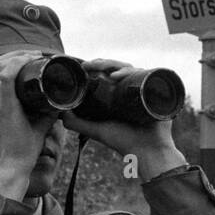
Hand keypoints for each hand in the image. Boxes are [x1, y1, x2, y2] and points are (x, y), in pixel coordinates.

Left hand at [0, 51, 60, 200]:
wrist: (8, 168)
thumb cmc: (25, 152)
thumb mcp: (42, 129)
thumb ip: (50, 111)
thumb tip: (59, 98)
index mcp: (5, 108)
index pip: (5, 72)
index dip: (19, 59)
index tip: (34, 56)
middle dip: (12, 55)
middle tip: (29, 55)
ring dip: (1, 60)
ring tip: (18, 59)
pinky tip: (6, 71)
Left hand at [60, 58, 185, 180]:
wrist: (148, 151)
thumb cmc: (125, 142)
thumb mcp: (97, 131)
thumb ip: (78, 123)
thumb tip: (60, 113)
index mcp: (118, 95)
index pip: (107, 72)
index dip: (96, 66)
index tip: (84, 66)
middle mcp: (130, 90)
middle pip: (118, 67)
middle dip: (103, 64)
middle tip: (90, 66)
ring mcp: (143, 89)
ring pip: (130, 68)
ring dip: (116, 66)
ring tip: (107, 73)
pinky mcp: (154, 90)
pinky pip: (144, 74)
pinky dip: (131, 71)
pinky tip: (118, 76)